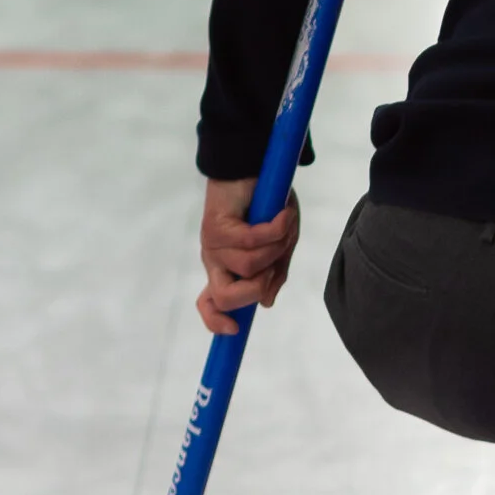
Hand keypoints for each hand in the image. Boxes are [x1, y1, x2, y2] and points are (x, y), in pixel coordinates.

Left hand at [197, 176, 298, 334]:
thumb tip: (267, 302)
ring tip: (283, 223)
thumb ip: (275, 273)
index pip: (210, 303)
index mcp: (226, 268)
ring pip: (249, 266)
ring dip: (276, 247)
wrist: (251, 164)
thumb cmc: (266, 204)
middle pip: (225, 296)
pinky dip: (277, 228)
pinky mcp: (218, 226)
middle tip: (275, 264)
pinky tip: (284, 214)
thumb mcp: (279, 245)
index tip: (234, 330)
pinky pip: (253, 241)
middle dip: (256, 288)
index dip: (215, 322)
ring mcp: (214, 244)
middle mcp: (216, 260)